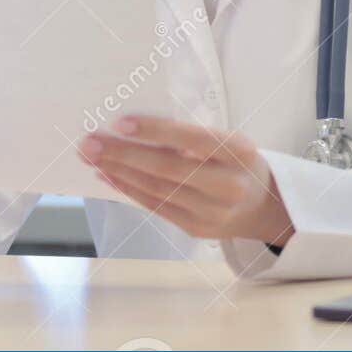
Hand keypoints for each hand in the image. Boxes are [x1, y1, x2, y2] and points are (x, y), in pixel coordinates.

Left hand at [78, 115, 292, 245]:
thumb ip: (190, 136)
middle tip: (88, 141)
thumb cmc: (235, 161)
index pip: (192, 139)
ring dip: (118, 171)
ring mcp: (212, 212)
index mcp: (238, 151)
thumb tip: (132, 127)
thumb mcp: (227, 140)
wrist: (263, 205)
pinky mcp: (196, 228)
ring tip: (90, 156)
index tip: (119, 123)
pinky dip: (127, 189)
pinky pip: (155, 206)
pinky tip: (107, 174)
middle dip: (122, 154)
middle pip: (167, 169)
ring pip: (156, 190)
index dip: (155, 131)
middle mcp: (228, 184)